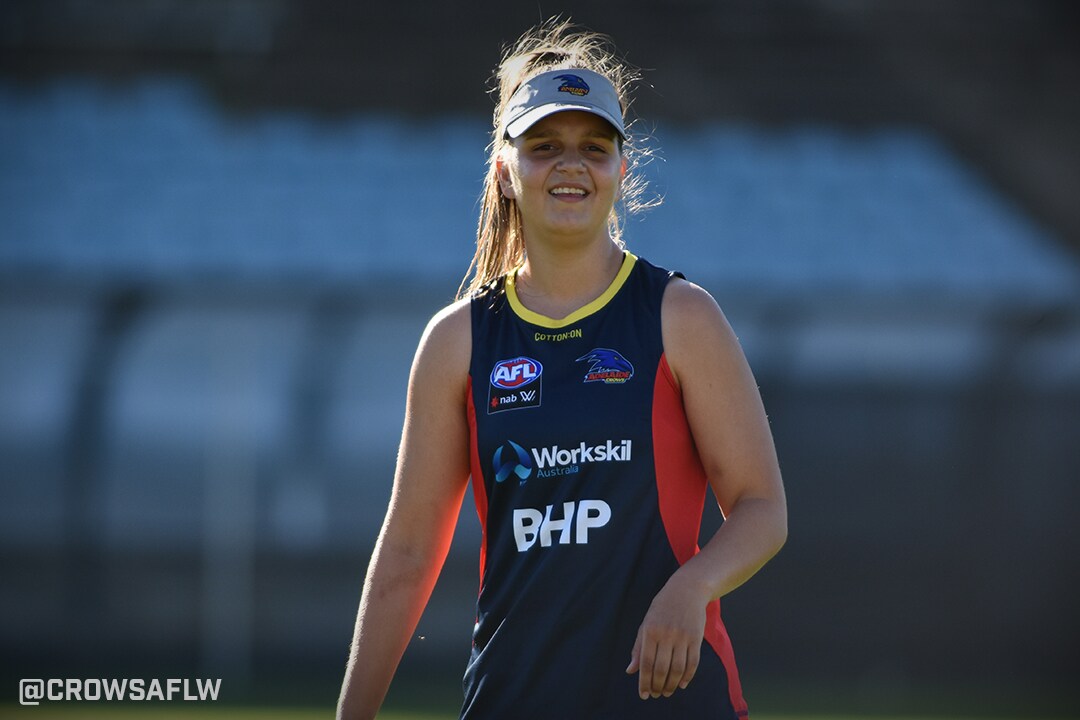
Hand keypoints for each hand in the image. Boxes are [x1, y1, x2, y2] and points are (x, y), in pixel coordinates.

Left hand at [624, 573, 708, 698]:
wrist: (687, 590)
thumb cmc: (662, 608)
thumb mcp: (646, 623)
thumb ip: (638, 648)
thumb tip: (630, 671)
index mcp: (650, 630)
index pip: (646, 662)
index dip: (644, 681)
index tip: (643, 694)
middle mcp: (666, 634)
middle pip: (661, 668)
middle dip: (657, 686)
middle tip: (656, 694)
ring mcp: (683, 636)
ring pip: (678, 669)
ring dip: (671, 684)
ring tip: (667, 692)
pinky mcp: (696, 637)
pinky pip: (693, 662)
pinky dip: (687, 676)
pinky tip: (682, 684)